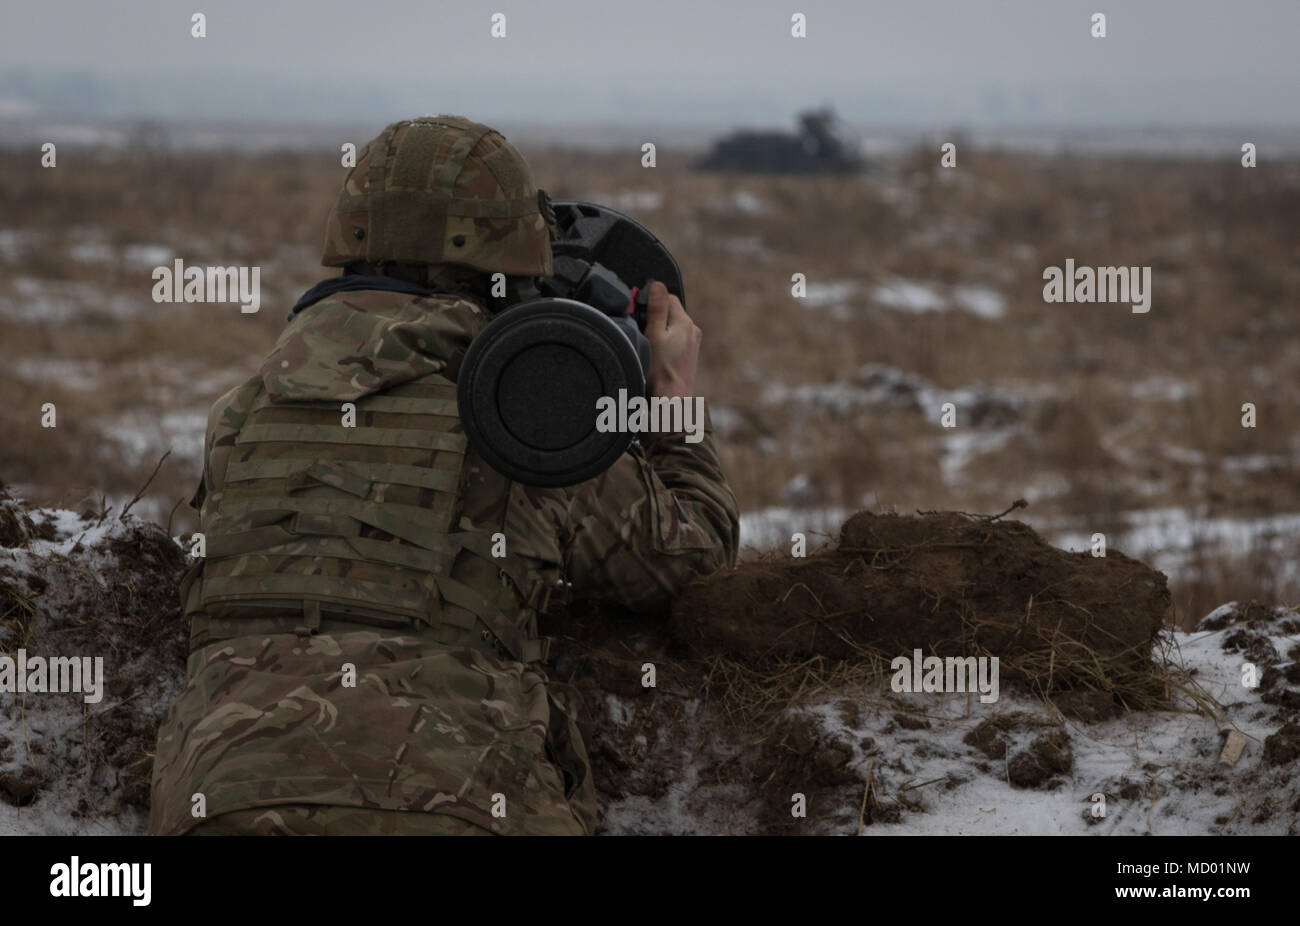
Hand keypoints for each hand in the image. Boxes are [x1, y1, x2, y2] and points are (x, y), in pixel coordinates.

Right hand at [645, 281, 701, 398]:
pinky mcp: (690, 355)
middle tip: (643, 331)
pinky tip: (658, 355)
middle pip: (672, 311)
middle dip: (657, 316)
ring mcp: (694, 343)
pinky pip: (676, 339)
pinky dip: (666, 342)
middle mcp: (693, 330)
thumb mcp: (653, 334)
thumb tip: (658, 285)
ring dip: (661, 330)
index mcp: (685, 322)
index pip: (669, 297)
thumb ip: (657, 308)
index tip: (640, 312)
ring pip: (673, 326)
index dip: (652, 302)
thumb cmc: (660, 370)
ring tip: (650, 345)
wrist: (672, 399)